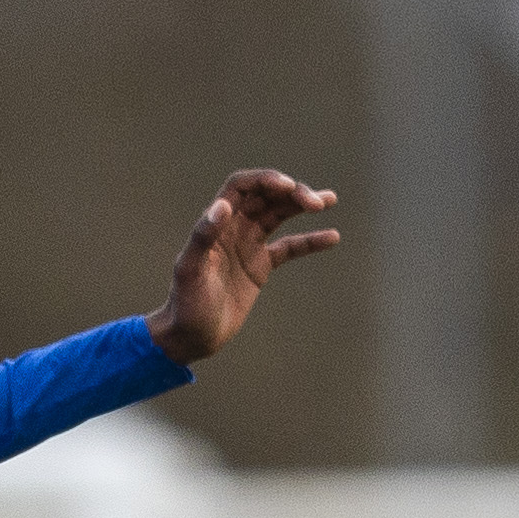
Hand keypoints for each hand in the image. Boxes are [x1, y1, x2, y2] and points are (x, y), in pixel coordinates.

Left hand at [144, 169, 339, 364]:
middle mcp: (233, 228)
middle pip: (266, 196)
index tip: (288, 187)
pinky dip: (310, 241)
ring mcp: (248, 245)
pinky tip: (332, 237)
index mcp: (216, 223)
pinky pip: (290, 247)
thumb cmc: (186, 305)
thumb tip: (222, 206)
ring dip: (302, 204)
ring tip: (328, 200)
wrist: (192, 337)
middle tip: (316, 203)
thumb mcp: (190, 271)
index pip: (241, 187)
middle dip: (292, 193)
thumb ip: (202, 237)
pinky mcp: (260, 266)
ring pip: (279, 215)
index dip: (265, 180)